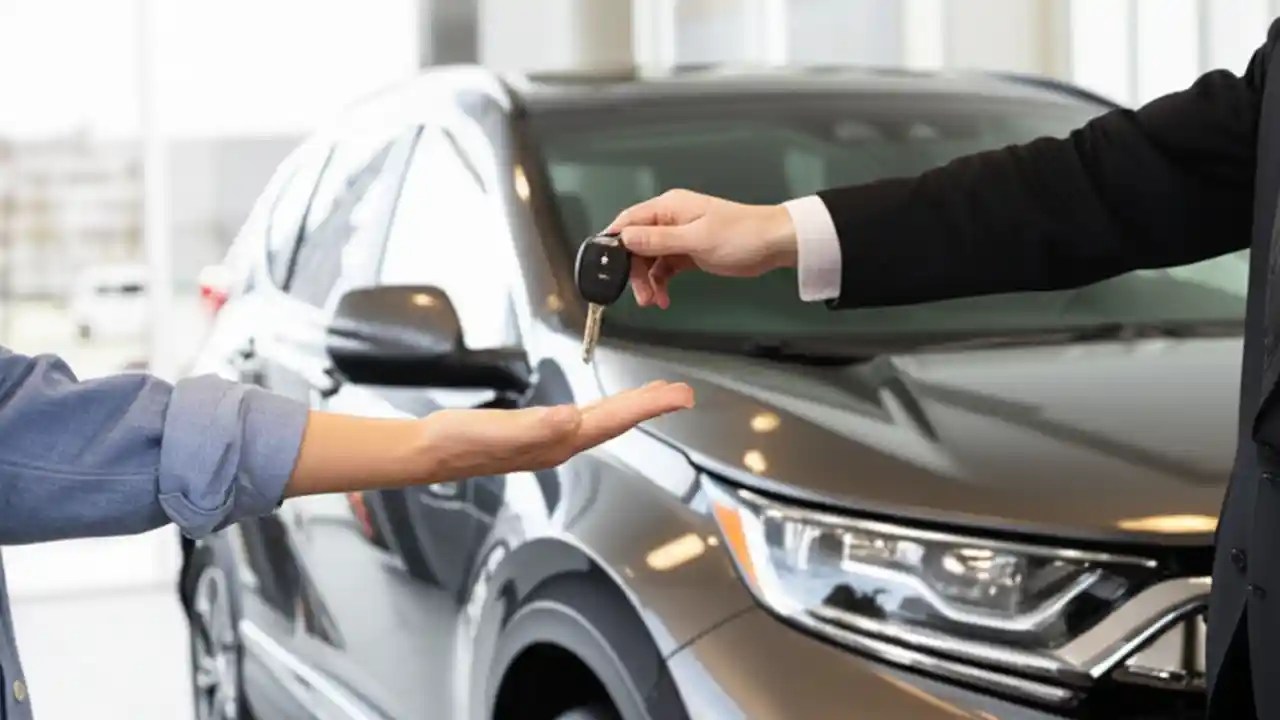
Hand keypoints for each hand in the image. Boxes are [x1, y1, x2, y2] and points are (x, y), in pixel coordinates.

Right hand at [286, 381, 695, 496]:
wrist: (429, 452)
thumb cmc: (458, 443)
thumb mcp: (496, 430)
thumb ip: (534, 427)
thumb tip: (571, 420)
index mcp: (557, 441)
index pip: (613, 419)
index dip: (649, 407)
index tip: (679, 395)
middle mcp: (559, 443)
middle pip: (615, 422)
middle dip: (649, 407)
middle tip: (680, 393)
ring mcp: (548, 441)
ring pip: (602, 422)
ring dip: (629, 408)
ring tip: (653, 396)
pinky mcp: (535, 433)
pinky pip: (582, 420)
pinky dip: (602, 409)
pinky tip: (599, 407)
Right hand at [606, 189, 796, 307]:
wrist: (774, 243)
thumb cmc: (740, 236)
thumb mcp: (696, 240)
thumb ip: (658, 240)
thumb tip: (624, 238)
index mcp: (668, 208)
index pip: (628, 221)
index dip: (613, 243)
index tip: (603, 267)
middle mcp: (669, 219)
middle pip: (636, 245)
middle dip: (634, 271)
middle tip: (640, 296)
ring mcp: (678, 236)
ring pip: (649, 259)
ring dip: (647, 281)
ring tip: (653, 302)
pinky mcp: (688, 252)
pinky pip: (665, 268)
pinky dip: (662, 283)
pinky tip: (664, 299)